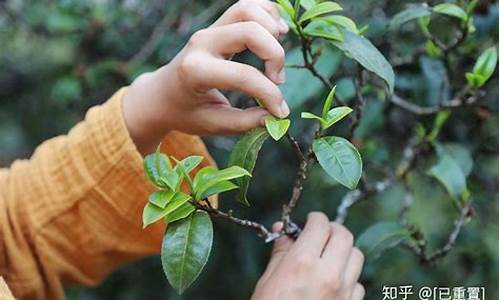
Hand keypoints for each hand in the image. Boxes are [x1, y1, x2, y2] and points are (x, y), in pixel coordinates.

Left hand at [123, 0, 288, 153]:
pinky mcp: (217, 25)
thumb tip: (274, 117)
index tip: (280, 112)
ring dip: (272, 29)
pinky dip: (267, 14)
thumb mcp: (212, 124)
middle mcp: (202, 44)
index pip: (244, 75)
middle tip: (277, 80)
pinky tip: (277, 33)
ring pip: (247, 9)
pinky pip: (246, 6)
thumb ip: (244, 122)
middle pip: (250, 31)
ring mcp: (209, 30)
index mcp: (196, 71)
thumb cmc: (185, 113)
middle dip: (275, 55)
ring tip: (276, 56)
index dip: (270, 94)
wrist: (161, 95)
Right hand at [251, 213, 364, 299]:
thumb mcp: (268, 280)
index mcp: (303, 262)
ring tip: (329, 256)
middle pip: (344, 235)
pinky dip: (348, 277)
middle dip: (332, 229)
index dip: (314, 218)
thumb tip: (284, 230)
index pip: (320, 224)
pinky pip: (358, 283)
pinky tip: (333, 282)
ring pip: (356, 256)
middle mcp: (328, 274)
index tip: (310, 220)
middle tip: (321, 233)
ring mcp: (343, 292)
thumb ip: (281, 252)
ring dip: (343, 251)